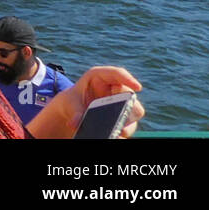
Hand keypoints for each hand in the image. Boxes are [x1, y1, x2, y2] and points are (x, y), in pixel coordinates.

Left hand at [29, 65, 143, 137]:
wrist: (73, 112)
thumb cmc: (72, 101)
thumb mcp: (70, 103)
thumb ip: (75, 111)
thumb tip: (76, 123)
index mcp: (100, 77)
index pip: (117, 73)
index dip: (128, 79)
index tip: (138, 88)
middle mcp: (114, 89)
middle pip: (129, 95)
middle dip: (128, 105)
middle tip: (122, 114)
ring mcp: (121, 103)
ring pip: (134, 111)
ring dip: (128, 121)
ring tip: (120, 130)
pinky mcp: (123, 117)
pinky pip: (129, 125)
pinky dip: (124, 131)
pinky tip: (117, 136)